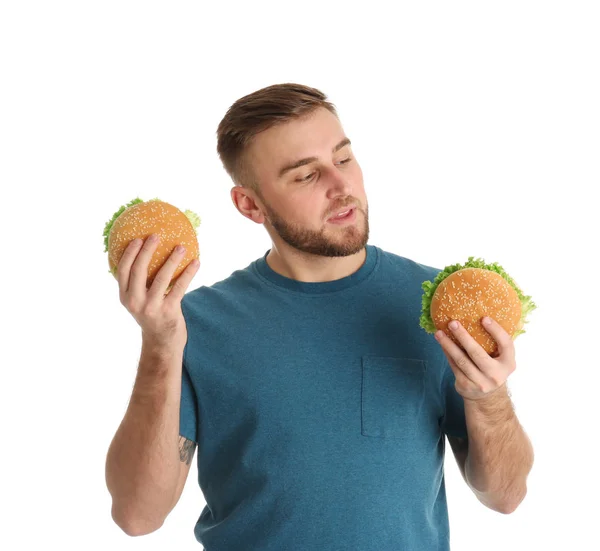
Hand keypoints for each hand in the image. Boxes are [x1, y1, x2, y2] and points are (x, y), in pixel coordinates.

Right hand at [117, 234, 199, 349]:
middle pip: (138, 270)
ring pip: (162, 277)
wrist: (162, 343)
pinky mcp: (169, 311)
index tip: (137, 239)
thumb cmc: (152, 316)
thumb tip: (146, 254)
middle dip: (146, 251)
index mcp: (125, 297)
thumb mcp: (138, 302)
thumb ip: (138, 284)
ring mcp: (152, 307)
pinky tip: (196, 262)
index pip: (122, 271)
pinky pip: (180, 287)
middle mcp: (135, 302)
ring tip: (181, 247)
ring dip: (172, 259)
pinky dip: (188, 273)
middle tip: (156, 236)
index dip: (129, 253)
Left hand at [434, 317, 515, 401]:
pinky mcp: (465, 385)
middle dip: (463, 336)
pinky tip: (441, 342)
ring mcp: (480, 382)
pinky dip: (447, 353)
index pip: (506, 344)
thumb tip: (492, 313)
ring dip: (448, 345)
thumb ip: (500, 342)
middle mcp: (496, 375)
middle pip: (477, 353)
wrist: (487, 397)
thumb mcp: (503, 358)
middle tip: (452, 322)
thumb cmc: (493, 368)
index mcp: (509, 364)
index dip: (496, 331)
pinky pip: (453, 365)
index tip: (484, 318)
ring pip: (461, 360)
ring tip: (439, 332)